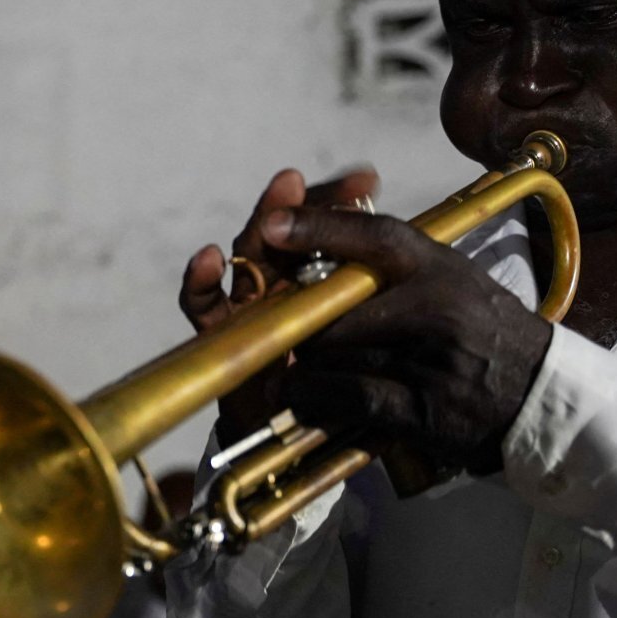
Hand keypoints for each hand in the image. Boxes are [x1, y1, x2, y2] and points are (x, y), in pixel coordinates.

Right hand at [178, 167, 379, 428]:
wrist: (328, 438)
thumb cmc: (364, 386)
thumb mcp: (390, 343)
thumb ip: (393, 304)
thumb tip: (416, 257)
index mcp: (331, 277)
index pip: (330, 225)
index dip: (340, 200)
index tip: (364, 179)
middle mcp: (290, 285)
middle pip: (285, 232)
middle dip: (295, 203)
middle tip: (298, 182)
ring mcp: (254, 307)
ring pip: (248, 256)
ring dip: (256, 226)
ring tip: (270, 204)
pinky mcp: (224, 336)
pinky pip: (204, 307)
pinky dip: (200, 284)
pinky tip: (207, 260)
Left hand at [256, 204, 552, 471]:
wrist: (541, 398)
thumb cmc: (485, 334)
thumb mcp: (451, 280)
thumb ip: (393, 264)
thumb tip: (316, 244)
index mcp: (443, 268)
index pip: (377, 235)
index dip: (320, 225)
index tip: (273, 225)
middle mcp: (439, 307)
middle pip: (335, 303)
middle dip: (300, 319)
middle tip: (282, 329)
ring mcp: (431, 359)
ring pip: (333, 351)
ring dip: (302, 362)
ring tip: (292, 367)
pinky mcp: (423, 409)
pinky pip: (347, 395)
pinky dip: (315, 396)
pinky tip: (303, 397)